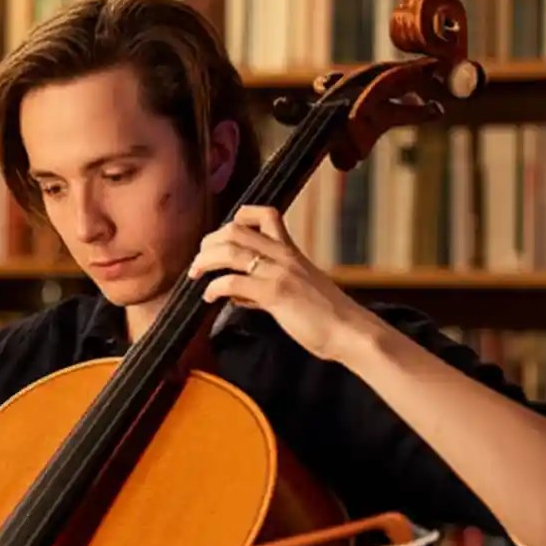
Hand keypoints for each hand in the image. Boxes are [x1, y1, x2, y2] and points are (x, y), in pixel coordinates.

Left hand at [186, 205, 381, 363]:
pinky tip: (209, 298)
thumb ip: (266, 287)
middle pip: (236, 230)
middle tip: (199, 260)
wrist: (350, 331)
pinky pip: (234, 282)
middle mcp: (284, 256)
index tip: (222, 237)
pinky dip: (214, 288)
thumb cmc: (326, 316)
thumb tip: (238, 294)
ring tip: (195, 274)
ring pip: (230, 251)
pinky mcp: (276, 294)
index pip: (265, 214)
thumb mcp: (296, 292)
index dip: (238, 218)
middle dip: (210, 242)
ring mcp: (279, 273)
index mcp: (290, 251)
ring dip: (204, 261)